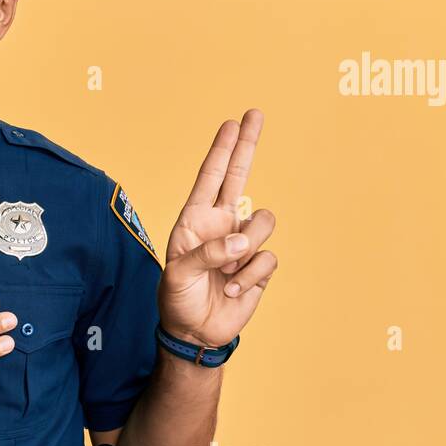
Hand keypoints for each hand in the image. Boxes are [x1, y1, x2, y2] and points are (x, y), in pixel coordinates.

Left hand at [159, 109, 277, 347]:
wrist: (195, 331)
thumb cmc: (178, 298)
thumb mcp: (178, 274)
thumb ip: (207, 254)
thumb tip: (242, 243)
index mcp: (196, 220)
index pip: (210, 179)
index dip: (221, 151)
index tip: (231, 123)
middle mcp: (222, 225)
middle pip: (239, 176)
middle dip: (247, 145)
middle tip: (254, 114)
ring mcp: (243, 244)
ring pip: (263, 224)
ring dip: (244, 253)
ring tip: (224, 275)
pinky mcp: (259, 266)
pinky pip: (267, 260)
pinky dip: (250, 278)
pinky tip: (233, 290)